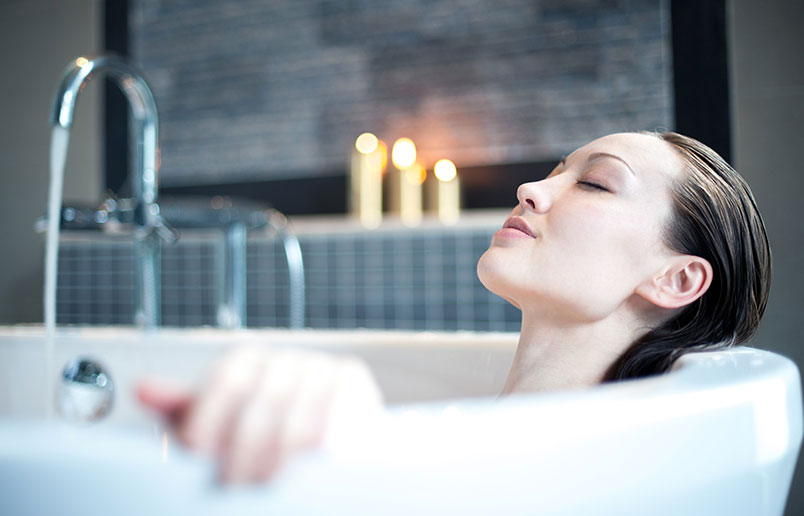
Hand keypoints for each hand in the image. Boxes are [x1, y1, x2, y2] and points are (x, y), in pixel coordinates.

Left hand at [136, 345, 382, 482]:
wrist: (329, 440)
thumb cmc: (262, 437)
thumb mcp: (216, 426)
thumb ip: (182, 409)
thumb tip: (142, 390)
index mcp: (248, 361)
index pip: (227, 377)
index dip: (208, 414)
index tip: (195, 449)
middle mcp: (285, 358)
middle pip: (261, 400)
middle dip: (241, 448)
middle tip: (229, 483)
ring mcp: (322, 369)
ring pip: (297, 418)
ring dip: (277, 460)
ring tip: (264, 487)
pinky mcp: (353, 383)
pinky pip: (335, 422)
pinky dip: (317, 452)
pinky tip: (303, 472)